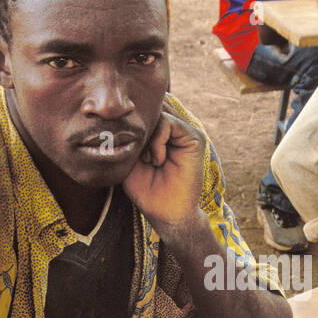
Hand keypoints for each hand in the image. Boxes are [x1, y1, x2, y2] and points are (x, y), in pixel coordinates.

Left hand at [122, 104, 205, 236]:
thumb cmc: (145, 189)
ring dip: (147, 136)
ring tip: (148, 160)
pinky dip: (157, 141)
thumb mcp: (129, 156)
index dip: (131, 116)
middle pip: (153, 105)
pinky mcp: (194, 138)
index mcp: (161, 131)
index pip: (146, 107)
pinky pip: (168, 122)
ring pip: (159, 112)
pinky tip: (157, 160)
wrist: (166, 213)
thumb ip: (131, 132)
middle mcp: (175, 128)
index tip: (123, 140)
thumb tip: (126, 110)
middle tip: (137, 154)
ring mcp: (186, 132)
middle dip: (138, 124)